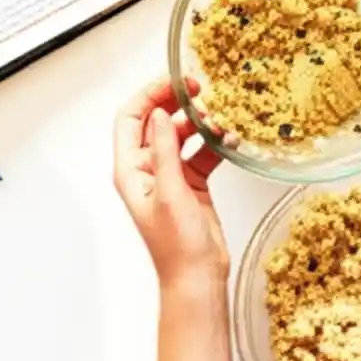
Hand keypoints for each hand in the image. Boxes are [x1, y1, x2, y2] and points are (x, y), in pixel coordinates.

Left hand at [113, 78, 226, 285]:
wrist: (197, 278)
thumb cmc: (177, 246)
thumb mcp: (170, 192)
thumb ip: (165, 151)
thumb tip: (159, 114)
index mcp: (131, 171)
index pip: (130, 119)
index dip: (148, 95)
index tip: (173, 82)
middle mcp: (147, 170)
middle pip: (156, 123)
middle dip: (176, 103)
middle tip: (200, 90)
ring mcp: (170, 177)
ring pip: (182, 136)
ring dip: (199, 123)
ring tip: (219, 117)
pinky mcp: (192, 185)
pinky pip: (202, 154)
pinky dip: (215, 144)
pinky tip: (230, 139)